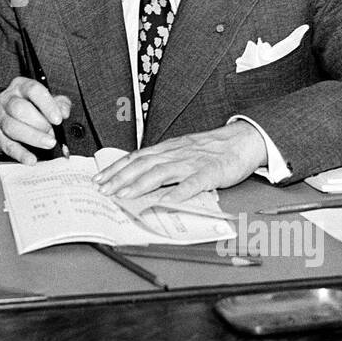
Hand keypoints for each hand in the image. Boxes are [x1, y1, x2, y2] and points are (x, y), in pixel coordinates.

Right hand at [0, 77, 71, 163]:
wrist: (12, 116)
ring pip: (11, 127)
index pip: (33, 90)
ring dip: (32, 137)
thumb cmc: (34, 107)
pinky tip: (32, 159)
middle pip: (19, 109)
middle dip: (39, 124)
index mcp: (21, 86)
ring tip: (48, 144)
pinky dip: (20, 154)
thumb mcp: (49, 101)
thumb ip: (59, 104)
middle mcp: (6, 99)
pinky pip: (6, 145)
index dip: (47, 105)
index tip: (58, 119)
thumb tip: (63, 112)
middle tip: (53, 135)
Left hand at [94, 120, 266, 198]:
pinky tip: (167, 200)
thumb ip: (162, 161)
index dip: (116, 168)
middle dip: (120, 177)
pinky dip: (179, 191)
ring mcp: (192, 162)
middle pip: (143, 164)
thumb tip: (138, 176)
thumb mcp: (182, 150)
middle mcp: (176, 153)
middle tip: (103, 190)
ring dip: (140, 184)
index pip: (136, 157)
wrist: (243, 139)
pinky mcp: (211, 172)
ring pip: (162, 172)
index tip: (99, 178)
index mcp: (168, 149)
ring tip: (125, 195)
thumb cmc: (211, 148)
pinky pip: (193, 183)